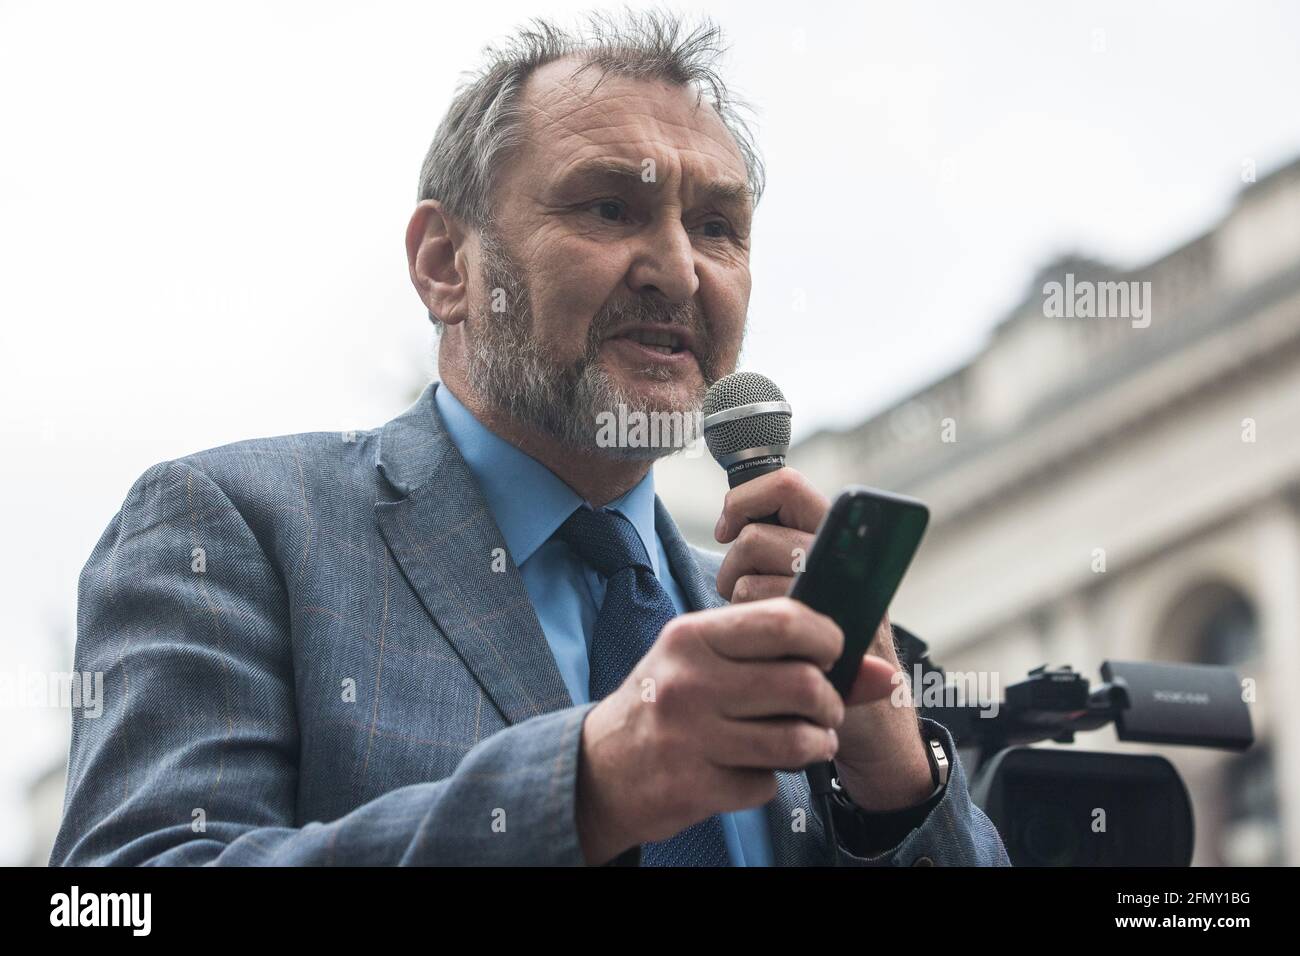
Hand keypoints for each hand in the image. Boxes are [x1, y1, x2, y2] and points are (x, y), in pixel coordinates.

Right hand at [575, 597, 844, 864]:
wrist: (600, 767)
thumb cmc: (666, 702)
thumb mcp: (711, 664)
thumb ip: (789, 659)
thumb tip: (883, 674)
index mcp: (694, 636)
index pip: (786, 622)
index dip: (828, 639)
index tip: (832, 655)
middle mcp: (689, 680)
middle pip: (803, 684)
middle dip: (830, 703)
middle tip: (823, 711)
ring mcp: (690, 735)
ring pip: (796, 740)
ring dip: (815, 746)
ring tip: (806, 742)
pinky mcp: (693, 784)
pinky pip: (766, 784)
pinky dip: (768, 780)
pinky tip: (747, 768)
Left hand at [713, 468, 933, 810]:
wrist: (869, 720)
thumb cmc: (826, 648)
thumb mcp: (811, 587)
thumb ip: (783, 550)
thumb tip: (733, 519)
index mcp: (839, 536)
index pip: (785, 486)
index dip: (746, 499)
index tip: (728, 528)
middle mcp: (846, 559)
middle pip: (756, 538)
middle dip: (734, 567)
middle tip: (740, 591)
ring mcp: (840, 597)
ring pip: (751, 580)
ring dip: (741, 604)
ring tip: (760, 628)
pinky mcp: (830, 637)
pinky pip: (766, 620)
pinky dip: (754, 636)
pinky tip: (769, 653)